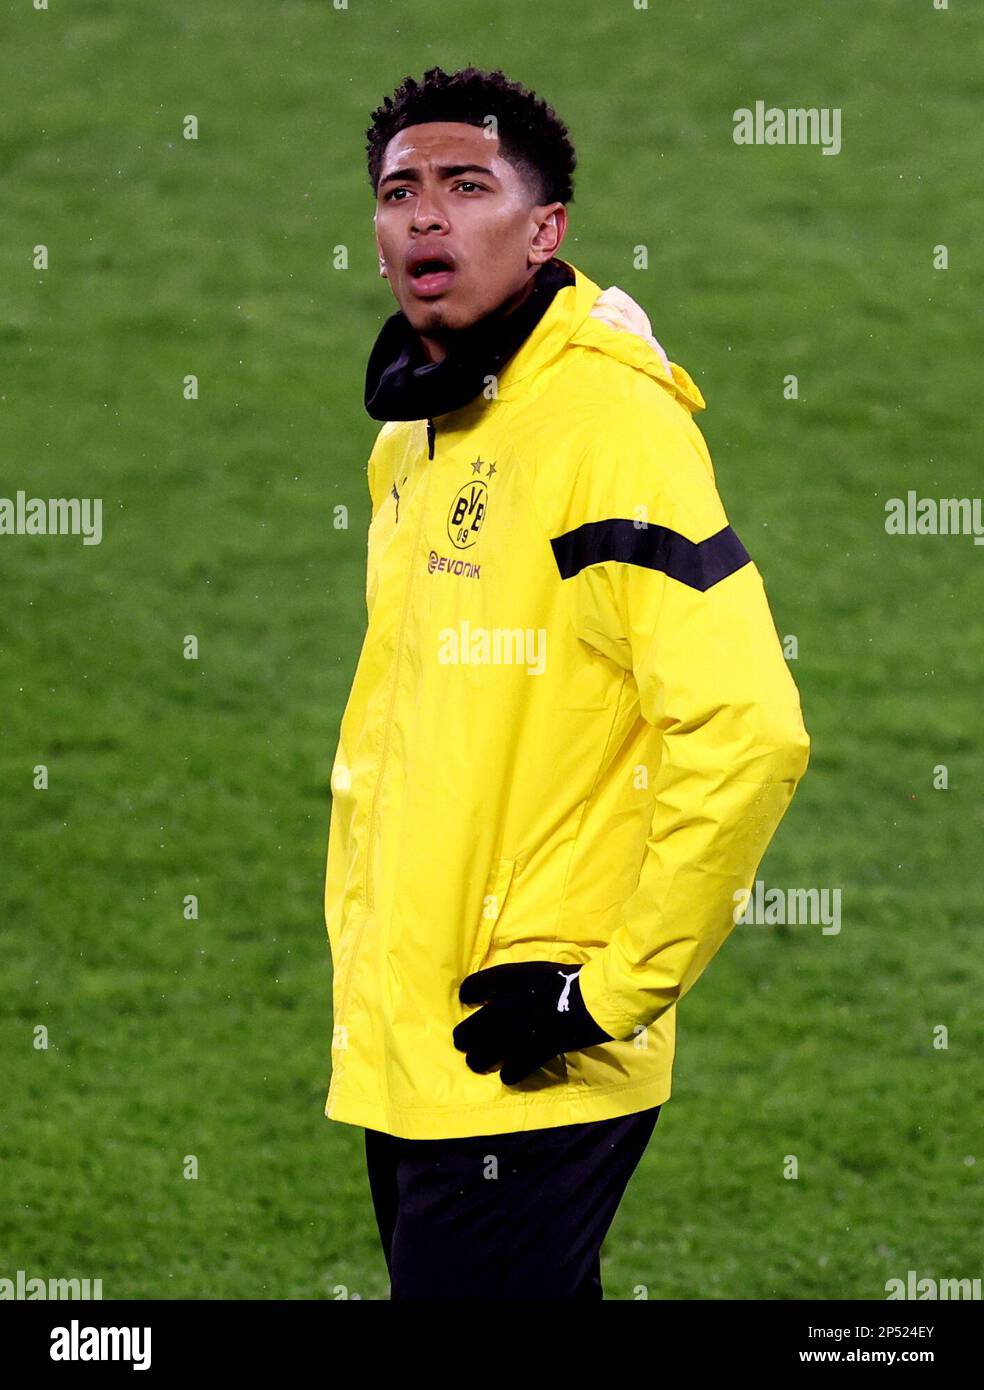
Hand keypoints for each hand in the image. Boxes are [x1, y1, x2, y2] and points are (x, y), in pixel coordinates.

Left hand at [453, 961, 613, 1085]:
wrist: (601, 997)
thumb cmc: (575, 980)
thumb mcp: (542, 971)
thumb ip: (519, 982)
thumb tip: (498, 996)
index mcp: (518, 977)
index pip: (481, 982)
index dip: (469, 991)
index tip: (466, 999)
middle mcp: (517, 1001)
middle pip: (480, 1021)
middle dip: (466, 1034)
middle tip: (460, 1042)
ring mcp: (528, 1026)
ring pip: (492, 1047)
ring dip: (479, 1058)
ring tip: (474, 1063)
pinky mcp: (542, 1047)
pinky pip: (519, 1066)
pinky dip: (510, 1073)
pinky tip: (506, 1076)